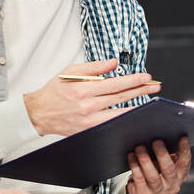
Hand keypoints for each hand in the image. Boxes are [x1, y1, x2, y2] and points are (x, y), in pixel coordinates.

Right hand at [24, 58, 159, 136]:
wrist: (39, 113)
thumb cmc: (55, 90)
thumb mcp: (70, 72)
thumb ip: (93, 67)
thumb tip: (113, 63)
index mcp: (82, 89)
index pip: (114, 84)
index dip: (133, 80)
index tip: (146, 77)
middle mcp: (87, 106)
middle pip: (120, 98)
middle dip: (140, 91)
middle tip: (155, 86)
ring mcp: (88, 121)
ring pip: (119, 114)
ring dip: (137, 106)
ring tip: (151, 101)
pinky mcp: (88, 130)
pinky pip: (111, 125)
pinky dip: (123, 119)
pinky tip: (134, 115)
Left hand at [126, 136, 190, 193]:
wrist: (144, 193)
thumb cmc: (156, 173)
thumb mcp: (165, 165)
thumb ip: (169, 156)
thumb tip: (164, 137)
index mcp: (180, 176)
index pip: (185, 163)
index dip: (185, 150)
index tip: (183, 138)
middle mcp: (172, 185)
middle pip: (169, 170)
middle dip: (163, 154)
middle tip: (156, 141)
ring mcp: (159, 193)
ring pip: (153, 176)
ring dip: (145, 160)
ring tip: (140, 148)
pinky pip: (139, 179)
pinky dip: (135, 166)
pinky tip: (131, 156)